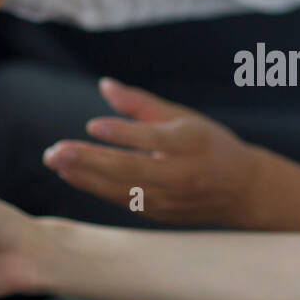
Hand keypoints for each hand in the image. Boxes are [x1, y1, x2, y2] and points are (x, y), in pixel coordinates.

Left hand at [42, 78, 299, 229]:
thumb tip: (104, 85)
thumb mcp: (184, 118)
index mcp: (192, 144)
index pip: (153, 140)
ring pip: (122, 189)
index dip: (123, 134)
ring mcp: (171, 199)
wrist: (244, 191)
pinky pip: (123, 200)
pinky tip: (72, 174)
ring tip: (56, 160)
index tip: (92, 125)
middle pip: (131, 169)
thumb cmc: (211, 146)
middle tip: (56, 150)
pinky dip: (95, 187)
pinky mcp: (161, 214)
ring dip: (85, 176)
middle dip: (91, 160)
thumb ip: (141, 104)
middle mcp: (182, 174)